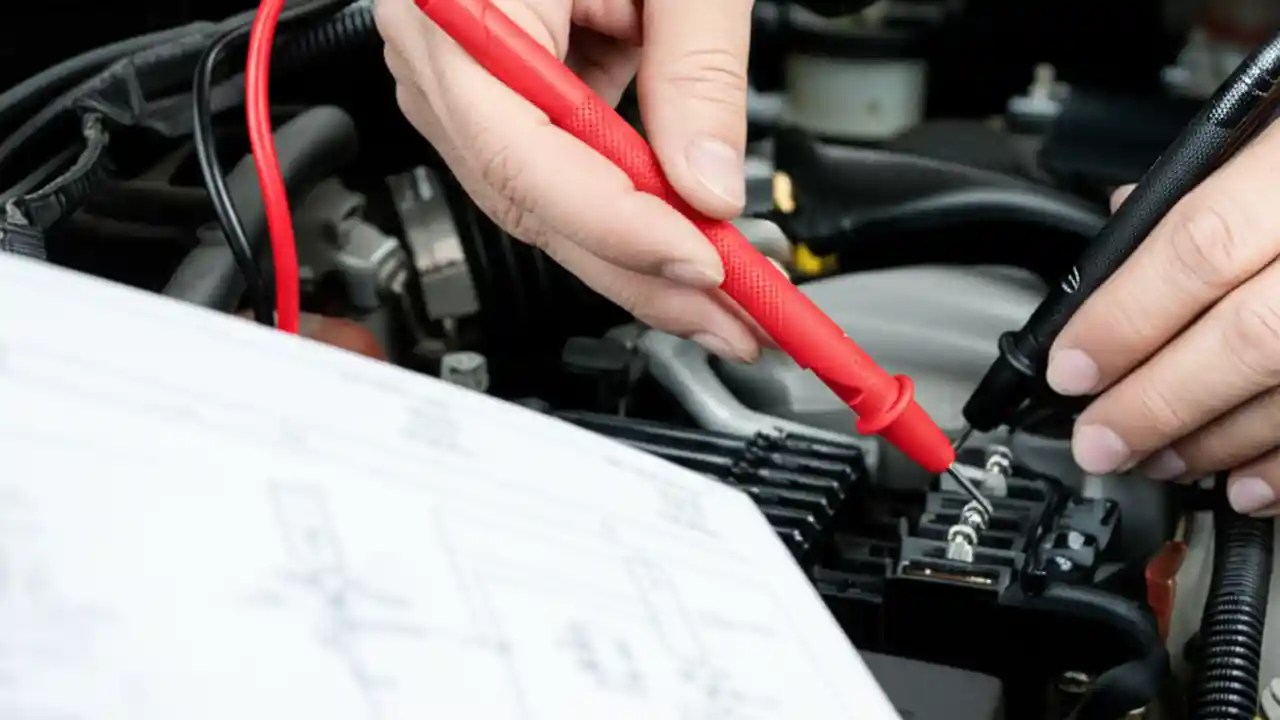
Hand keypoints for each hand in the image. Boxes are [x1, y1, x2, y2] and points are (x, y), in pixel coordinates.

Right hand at [374, 0, 764, 361]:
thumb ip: (695, 69)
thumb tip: (709, 185)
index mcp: (458, 5)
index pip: (525, 157)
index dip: (620, 229)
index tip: (706, 264)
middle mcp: (436, 50)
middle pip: (532, 200)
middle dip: (640, 270)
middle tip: (731, 316)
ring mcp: (453, 74)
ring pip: (539, 199)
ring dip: (632, 252)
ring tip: (719, 291)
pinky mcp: (488, 83)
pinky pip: (545, 166)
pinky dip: (615, 205)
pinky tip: (673, 233)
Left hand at [1046, 121, 1279, 515]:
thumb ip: (1217, 174)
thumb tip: (1130, 220)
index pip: (1200, 246)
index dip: (1125, 317)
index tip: (1071, 366)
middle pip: (1248, 338)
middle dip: (1156, 401)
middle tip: (1099, 439)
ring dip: (1216, 441)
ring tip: (1154, 457)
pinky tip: (1246, 483)